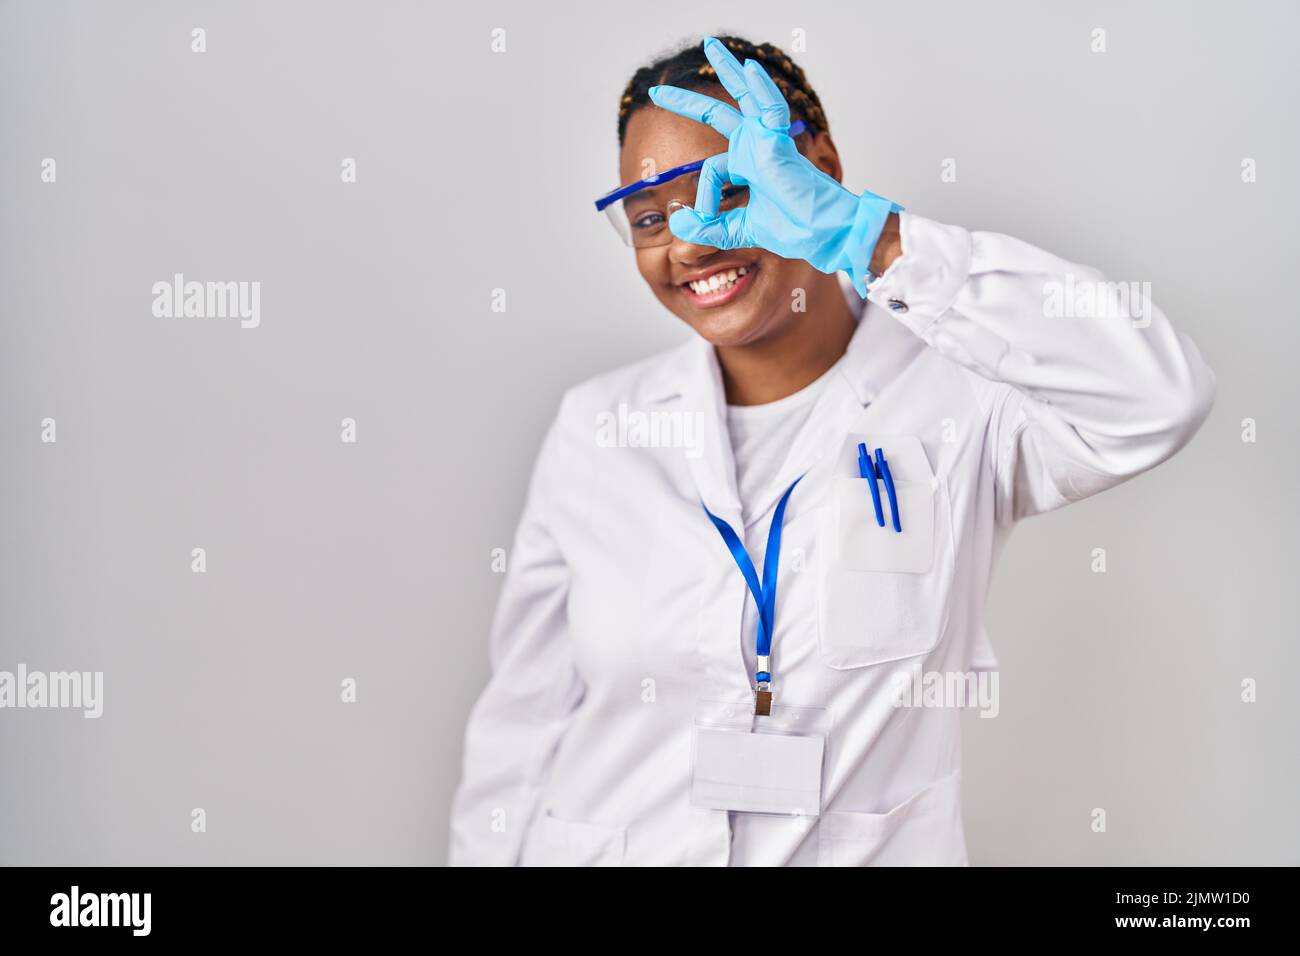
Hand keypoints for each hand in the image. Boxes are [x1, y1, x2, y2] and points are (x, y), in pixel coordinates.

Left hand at [648, 37, 901, 295]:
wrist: (822, 234)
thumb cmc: (793, 229)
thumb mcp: (737, 231)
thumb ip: (707, 228)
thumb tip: (676, 223)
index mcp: (748, 166)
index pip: (710, 170)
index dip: (702, 201)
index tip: (705, 222)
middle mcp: (756, 148)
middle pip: (719, 114)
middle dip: (688, 102)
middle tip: (658, 92)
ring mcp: (768, 141)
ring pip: (745, 96)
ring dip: (728, 70)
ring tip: (709, 46)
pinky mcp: (779, 144)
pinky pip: (770, 108)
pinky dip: (761, 88)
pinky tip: (749, 68)